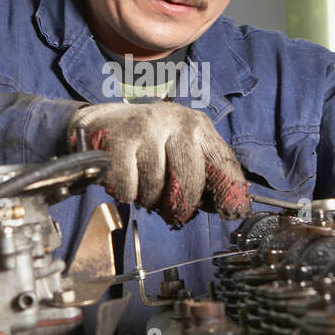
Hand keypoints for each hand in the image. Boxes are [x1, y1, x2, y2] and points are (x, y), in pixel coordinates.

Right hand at [66, 102, 250, 227]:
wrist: (103, 122)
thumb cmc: (148, 141)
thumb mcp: (180, 146)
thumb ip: (202, 169)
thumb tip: (228, 207)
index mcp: (198, 125)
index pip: (222, 162)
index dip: (228, 192)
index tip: (230, 213)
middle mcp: (177, 121)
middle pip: (189, 181)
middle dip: (180, 206)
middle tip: (172, 212)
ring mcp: (147, 128)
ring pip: (156, 187)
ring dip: (148, 199)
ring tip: (143, 187)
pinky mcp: (120, 139)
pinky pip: (129, 187)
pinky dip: (126, 194)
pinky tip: (126, 182)